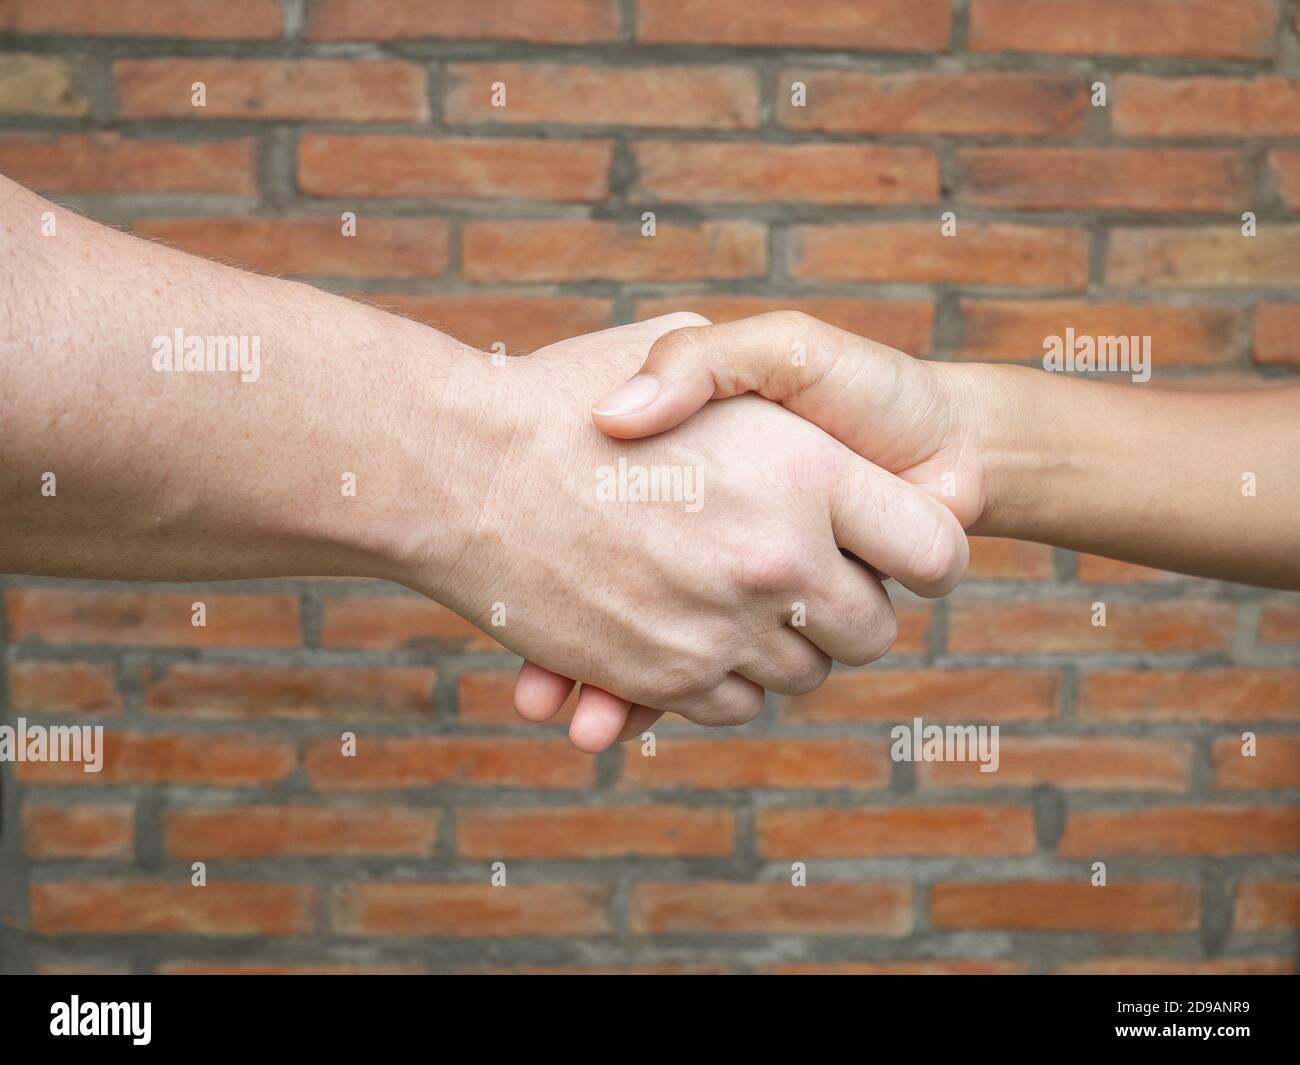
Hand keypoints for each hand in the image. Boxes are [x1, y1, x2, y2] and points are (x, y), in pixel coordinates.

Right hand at [407, 315, 967, 751]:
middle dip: (848, 608)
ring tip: (738, 593)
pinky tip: (690, 627)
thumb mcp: (680, 342)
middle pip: (872, 632)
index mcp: (803, 469)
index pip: (933, 552)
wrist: (454, 466)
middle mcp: (774, 558)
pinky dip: (724, 679)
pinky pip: (733, 705)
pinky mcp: (661, 679)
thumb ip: (778, 395)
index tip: (884, 542)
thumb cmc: (566, 391)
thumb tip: (810, 452)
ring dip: (785, 647)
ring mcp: (718, 627)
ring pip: (805, 677)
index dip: (917, 550)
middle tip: (805, 573)